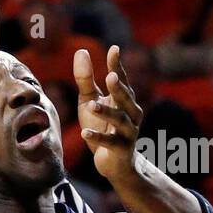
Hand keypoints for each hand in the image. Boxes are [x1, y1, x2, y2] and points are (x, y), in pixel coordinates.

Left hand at [74, 45, 142, 184]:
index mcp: (123, 99)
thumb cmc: (101, 127)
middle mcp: (131, 113)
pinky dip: (98, 138)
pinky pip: (110, 142)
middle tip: (110, 76)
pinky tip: (84, 133)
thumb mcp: (89, 100)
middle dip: (119, 88)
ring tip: (91, 105)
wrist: (113, 162)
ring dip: (106, 112)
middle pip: (126, 98)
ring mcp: (128, 132)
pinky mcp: (122, 149)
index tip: (114, 49)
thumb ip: (85, 79)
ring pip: (120, 120)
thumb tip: (81, 50)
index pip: (121, 79)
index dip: (118, 65)